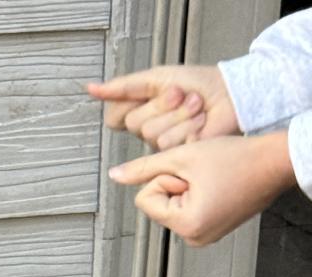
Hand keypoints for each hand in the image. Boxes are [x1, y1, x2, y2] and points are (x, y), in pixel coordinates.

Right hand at [87, 64, 239, 147]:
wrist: (229, 93)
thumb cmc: (199, 83)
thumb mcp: (156, 77)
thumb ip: (122, 86)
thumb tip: (89, 89)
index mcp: (139, 112)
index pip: (116, 116)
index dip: (135, 102)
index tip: (156, 90)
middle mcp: (147, 131)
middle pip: (135, 123)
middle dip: (163, 104)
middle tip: (182, 96)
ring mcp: (161, 147)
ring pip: (153, 134)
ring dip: (180, 115)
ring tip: (196, 108)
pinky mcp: (177, 157)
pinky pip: (169, 145)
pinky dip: (190, 127)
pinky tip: (201, 122)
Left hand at [108, 131, 295, 245]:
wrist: (274, 162)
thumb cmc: (239, 158)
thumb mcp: (182, 156)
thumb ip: (144, 167)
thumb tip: (115, 175)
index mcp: (187, 225)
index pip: (145, 200)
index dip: (164, 178)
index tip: (190, 173)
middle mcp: (194, 238)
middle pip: (157, 205)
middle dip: (174, 184)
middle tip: (203, 176)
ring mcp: (202, 237)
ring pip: (171, 206)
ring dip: (185, 188)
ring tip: (212, 180)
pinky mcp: (209, 231)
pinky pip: (186, 210)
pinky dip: (196, 194)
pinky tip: (216, 186)